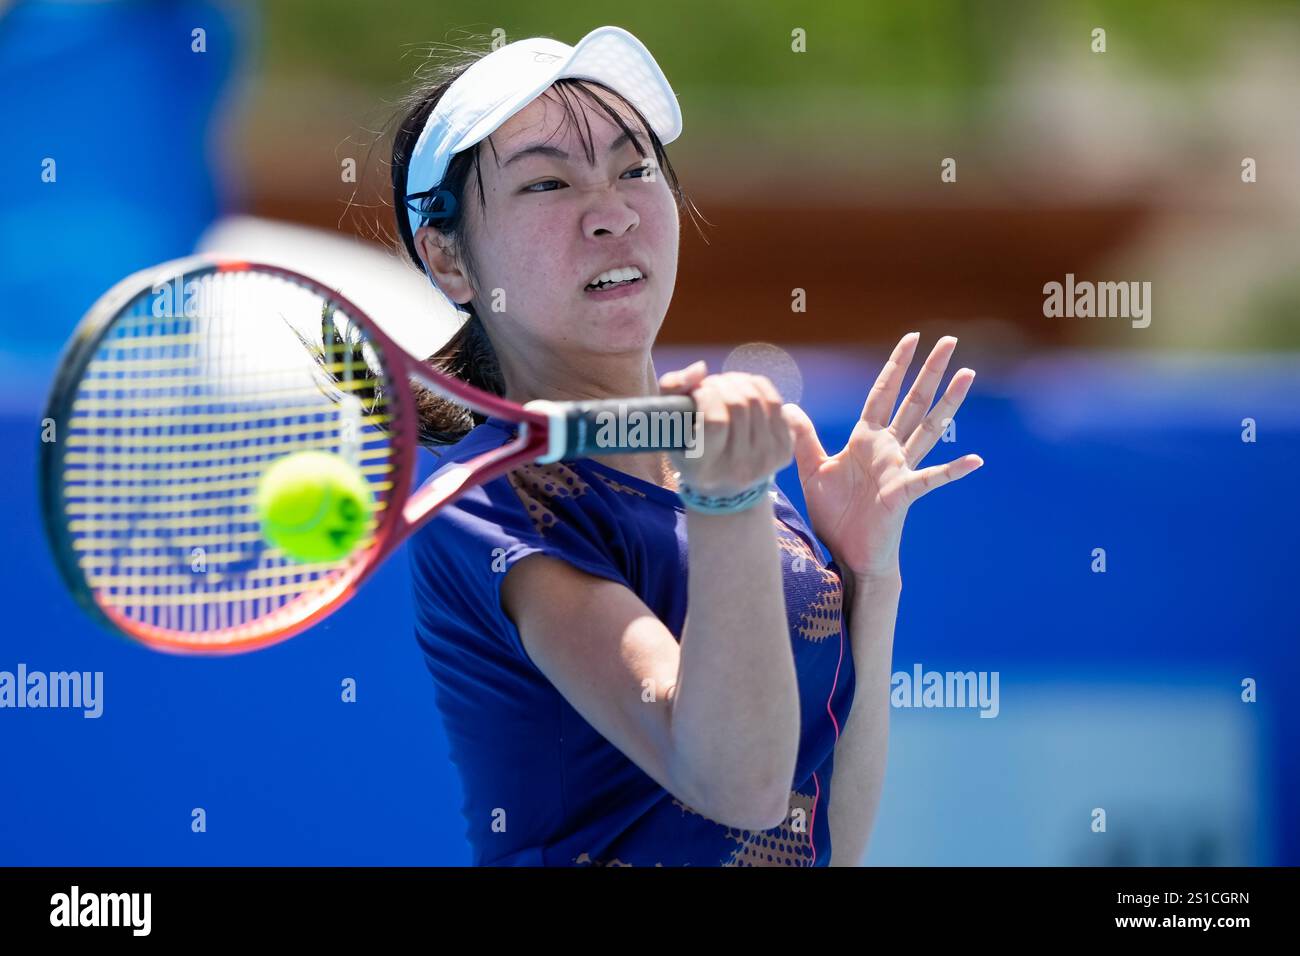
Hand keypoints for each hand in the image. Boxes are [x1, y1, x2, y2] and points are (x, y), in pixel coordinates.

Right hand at [658, 361, 792, 495]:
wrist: (723, 482)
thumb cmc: (689, 446)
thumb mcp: (668, 424)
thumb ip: (672, 389)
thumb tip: (700, 368)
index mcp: (704, 468)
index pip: (716, 421)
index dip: (706, 396)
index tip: (697, 393)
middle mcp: (738, 469)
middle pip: (738, 405)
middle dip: (720, 384)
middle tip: (709, 386)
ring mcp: (765, 461)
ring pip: (757, 399)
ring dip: (737, 381)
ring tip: (723, 385)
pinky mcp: (784, 450)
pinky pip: (775, 401)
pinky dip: (756, 385)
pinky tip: (742, 389)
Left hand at [783, 333, 982, 578]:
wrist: (848, 554)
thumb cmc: (835, 515)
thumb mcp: (813, 471)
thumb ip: (804, 438)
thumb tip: (787, 408)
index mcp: (866, 439)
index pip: (883, 393)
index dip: (896, 365)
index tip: (911, 338)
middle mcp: (888, 449)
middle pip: (913, 401)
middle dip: (930, 370)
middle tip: (950, 340)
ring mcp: (901, 469)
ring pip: (930, 428)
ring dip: (949, 402)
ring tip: (968, 375)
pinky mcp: (905, 493)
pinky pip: (932, 478)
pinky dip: (954, 470)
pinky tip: (976, 460)